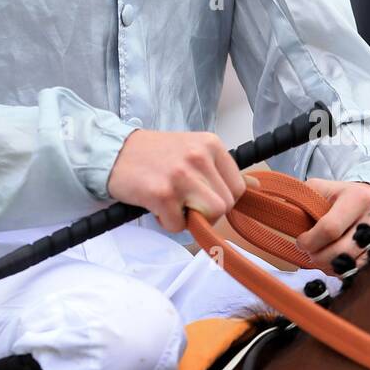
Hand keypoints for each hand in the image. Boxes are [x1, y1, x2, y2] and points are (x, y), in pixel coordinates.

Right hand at [106, 128, 261, 233]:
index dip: (221, 199)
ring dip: (191, 218)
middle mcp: (199, 157)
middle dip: (206, 211)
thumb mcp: (193, 151)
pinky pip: (179, 225)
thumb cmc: (154, 154)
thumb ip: (221, 170)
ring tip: (173, 204)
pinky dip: (167, 223)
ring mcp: (181, 175)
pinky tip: (156, 206)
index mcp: (211, 144)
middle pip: (226, 205)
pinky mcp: (162, 193)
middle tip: (183, 200)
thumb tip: (256, 187)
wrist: (113, 152)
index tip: (202, 195)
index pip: (238, 188)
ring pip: (211, 215)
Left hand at [295, 178, 369, 272]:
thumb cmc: (339, 195)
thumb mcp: (320, 188)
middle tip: (309, 253)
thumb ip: (300, 199)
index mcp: (357, 199)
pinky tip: (334, 263)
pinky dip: (342, 271)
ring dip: (328, 266)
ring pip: (351, 266)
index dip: (310, 240)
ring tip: (320, 257)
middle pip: (341, 252)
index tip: (301, 241)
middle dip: (318, 257)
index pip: (330, 228)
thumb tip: (282, 216)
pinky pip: (359, 272)